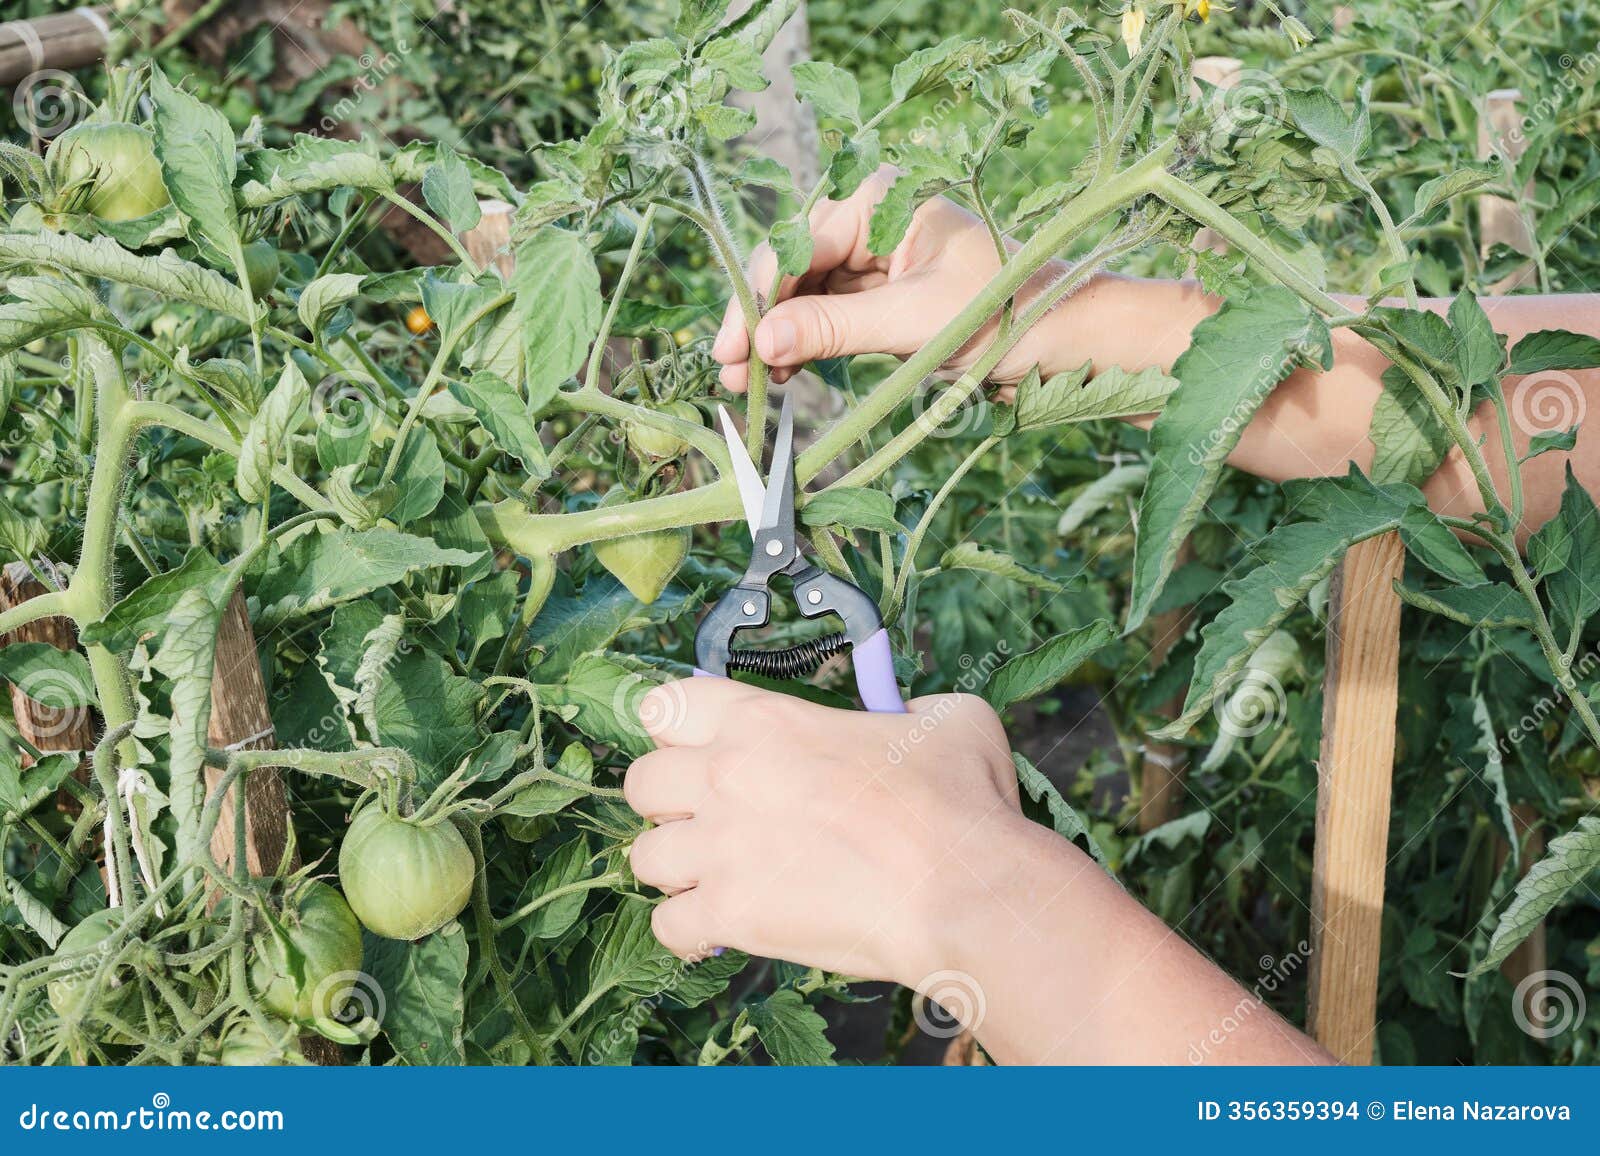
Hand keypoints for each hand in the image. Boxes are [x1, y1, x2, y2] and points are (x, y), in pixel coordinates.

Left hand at [623, 678, 1021, 986]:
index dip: (672, 730)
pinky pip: (667, 926)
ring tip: (715, 878)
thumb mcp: (945, 719)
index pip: (665, 707)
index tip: (694, 750)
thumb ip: (903, 708)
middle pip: (639, 783)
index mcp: (766, 720)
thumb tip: (899, 718)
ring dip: (675, 869)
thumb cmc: (960, 802)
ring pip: (643, 857)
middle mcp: (728, 776)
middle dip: (666, 803)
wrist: (962, 889)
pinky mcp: (730, 914)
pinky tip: (721, 930)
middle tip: (708, 819)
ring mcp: (722, 848)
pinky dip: (689, 932)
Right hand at [711, 167, 1071, 393]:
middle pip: (792, 267)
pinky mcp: (883, 298)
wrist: (1070, 340)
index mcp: (882, 201)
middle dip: (761, 319)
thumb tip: (760, 341)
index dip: (757, 299)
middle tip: (729, 370)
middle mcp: (874, 221)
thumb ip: (832, 328)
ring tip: (750, 384)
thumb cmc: (1008, 313)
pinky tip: (783, 374)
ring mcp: (877, 261)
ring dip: (777, 336)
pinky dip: (805, 345)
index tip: (732, 347)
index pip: (797, 245)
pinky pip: (829, 316)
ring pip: (804, 294)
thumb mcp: (912, 321)